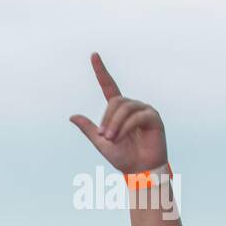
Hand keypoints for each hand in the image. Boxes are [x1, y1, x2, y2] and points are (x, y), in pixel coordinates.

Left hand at [70, 53, 168, 173]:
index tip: (93, 55)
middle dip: (106, 119)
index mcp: (118, 110)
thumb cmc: (122, 156)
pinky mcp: (153, 117)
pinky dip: (125, 127)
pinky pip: (136, 116)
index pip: (109, 86)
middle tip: (104, 137)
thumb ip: (89, 129)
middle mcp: (132, 106)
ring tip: (111, 139)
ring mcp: (144, 110)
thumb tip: (72, 116)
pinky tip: (120, 138)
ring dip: (114, 125)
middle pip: (115, 101)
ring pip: (124, 108)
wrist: (139, 170)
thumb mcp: (100, 142)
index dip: (101, 71)